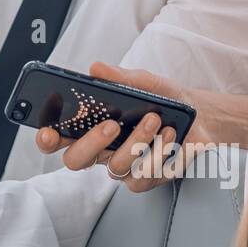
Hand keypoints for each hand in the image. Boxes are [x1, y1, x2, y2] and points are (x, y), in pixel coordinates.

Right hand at [36, 61, 213, 192]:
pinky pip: (144, 176)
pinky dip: (160, 153)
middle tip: (109, 124)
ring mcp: (123, 167)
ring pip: (116, 167)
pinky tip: (170, 136)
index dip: (47, 138)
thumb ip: (119, 77)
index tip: (48, 132)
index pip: (58, 138)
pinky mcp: (146, 178)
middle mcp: (102, 150)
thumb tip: (96, 69)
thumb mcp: (143, 82)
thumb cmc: (163, 100)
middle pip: (76, 160)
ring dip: (137, 142)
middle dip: (90, 143)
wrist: (200, 116)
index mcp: (91, 127)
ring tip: (155, 119)